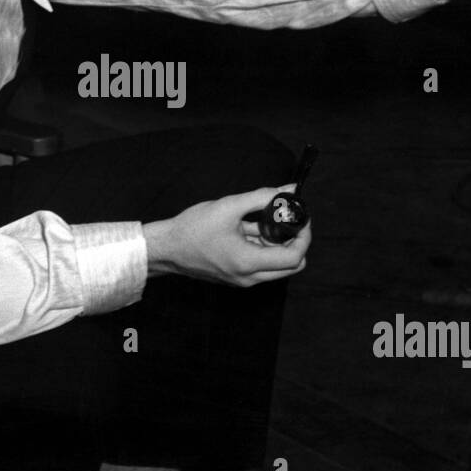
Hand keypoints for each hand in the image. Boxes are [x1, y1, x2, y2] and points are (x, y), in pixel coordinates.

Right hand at [144, 185, 311, 286]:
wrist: (166, 248)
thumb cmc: (193, 228)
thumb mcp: (229, 206)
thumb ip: (262, 197)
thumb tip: (290, 191)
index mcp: (249, 262)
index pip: (294, 257)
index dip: (304, 236)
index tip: (301, 216)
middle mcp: (249, 277)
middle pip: (291, 266)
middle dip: (295, 241)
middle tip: (288, 219)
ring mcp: (242, 279)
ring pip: (276, 265)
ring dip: (277, 243)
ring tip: (262, 219)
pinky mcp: (236, 276)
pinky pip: (261, 265)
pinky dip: (263, 246)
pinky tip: (248, 227)